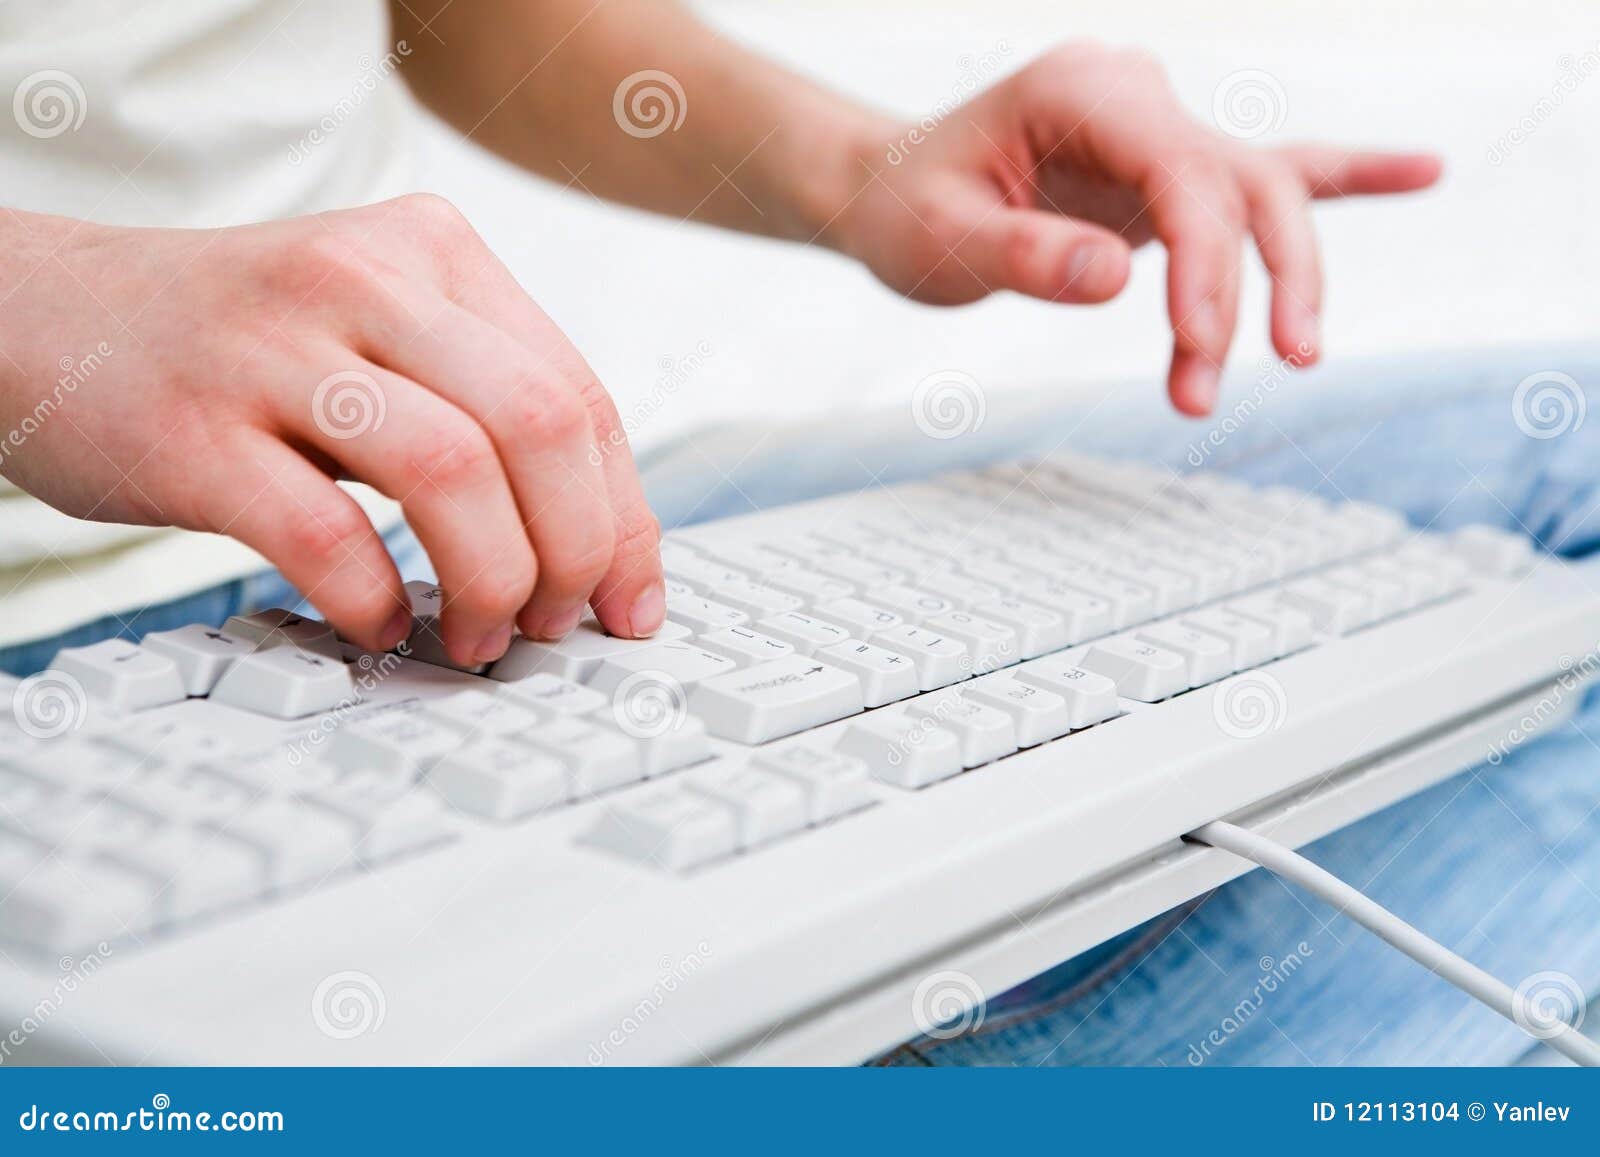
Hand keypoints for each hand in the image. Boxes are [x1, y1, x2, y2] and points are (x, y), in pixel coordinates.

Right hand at [0, 194, 664, 663]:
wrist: (44, 317)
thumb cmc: (243, 348)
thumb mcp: (380, 330)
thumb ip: (485, 404)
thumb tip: (600, 548)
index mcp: (434, 252)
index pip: (579, 396)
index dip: (625, 520)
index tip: (629, 603)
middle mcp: (364, 279)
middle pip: (537, 427)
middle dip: (574, 553)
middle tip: (553, 622)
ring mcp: (274, 348)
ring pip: (450, 473)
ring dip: (490, 581)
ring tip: (478, 633)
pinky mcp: (194, 429)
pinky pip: (325, 533)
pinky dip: (373, 600)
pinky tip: (379, 623)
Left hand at [833, 43, 1441, 414]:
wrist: (896, 187)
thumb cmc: (912, 206)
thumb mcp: (943, 238)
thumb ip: (1024, 254)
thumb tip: (1115, 276)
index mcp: (1082, 91)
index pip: (1179, 172)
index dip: (1205, 263)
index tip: (1199, 345)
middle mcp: (1137, 96)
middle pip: (1241, 182)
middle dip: (1259, 283)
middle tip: (1247, 371)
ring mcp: (1162, 129)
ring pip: (1262, 196)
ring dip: (1279, 284)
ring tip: (1291, 363)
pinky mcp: (1172, 172)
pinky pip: (1272, 172)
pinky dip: (1348, 178)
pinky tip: (1424, 172)